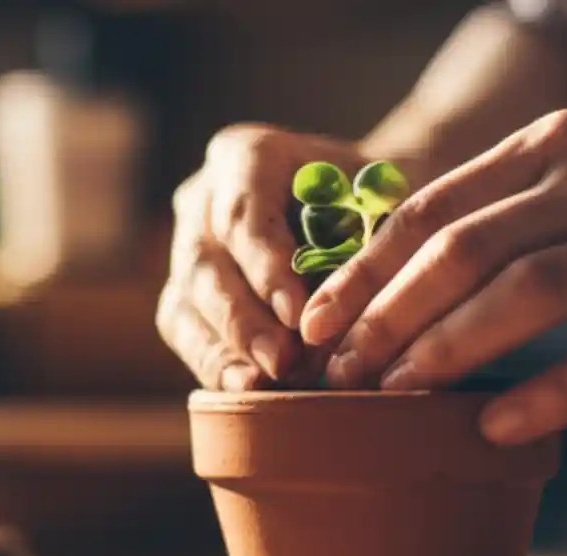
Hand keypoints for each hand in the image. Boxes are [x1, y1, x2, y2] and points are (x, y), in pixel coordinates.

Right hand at [157, 124, 366, 388]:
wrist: (359, 210)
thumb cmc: (378, 202)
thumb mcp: (384, 204)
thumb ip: (363, 243)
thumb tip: (353, 307)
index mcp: (248, 155)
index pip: (243, 211)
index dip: (265, 265)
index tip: (297, 314)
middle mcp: (203, 196)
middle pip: (206, 261)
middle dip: (243, 318)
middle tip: (282, 361)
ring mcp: (185, 245)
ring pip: (187, 299)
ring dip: (226, 346)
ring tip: (263, 382)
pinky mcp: (182, 293)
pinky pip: (184, 330)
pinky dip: (213, 362)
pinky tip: (245, 388)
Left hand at [300, 102, 566, 443]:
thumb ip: (500, 207)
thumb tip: (395, 274)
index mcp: (549, 150)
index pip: (431, 210)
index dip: (364, 269)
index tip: (315, 320)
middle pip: (465, 249)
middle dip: (389, 313)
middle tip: (341, 368)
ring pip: (530, 291)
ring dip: (450, 347)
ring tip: (396, 393)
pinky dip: (549, 391)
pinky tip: (497, 427)